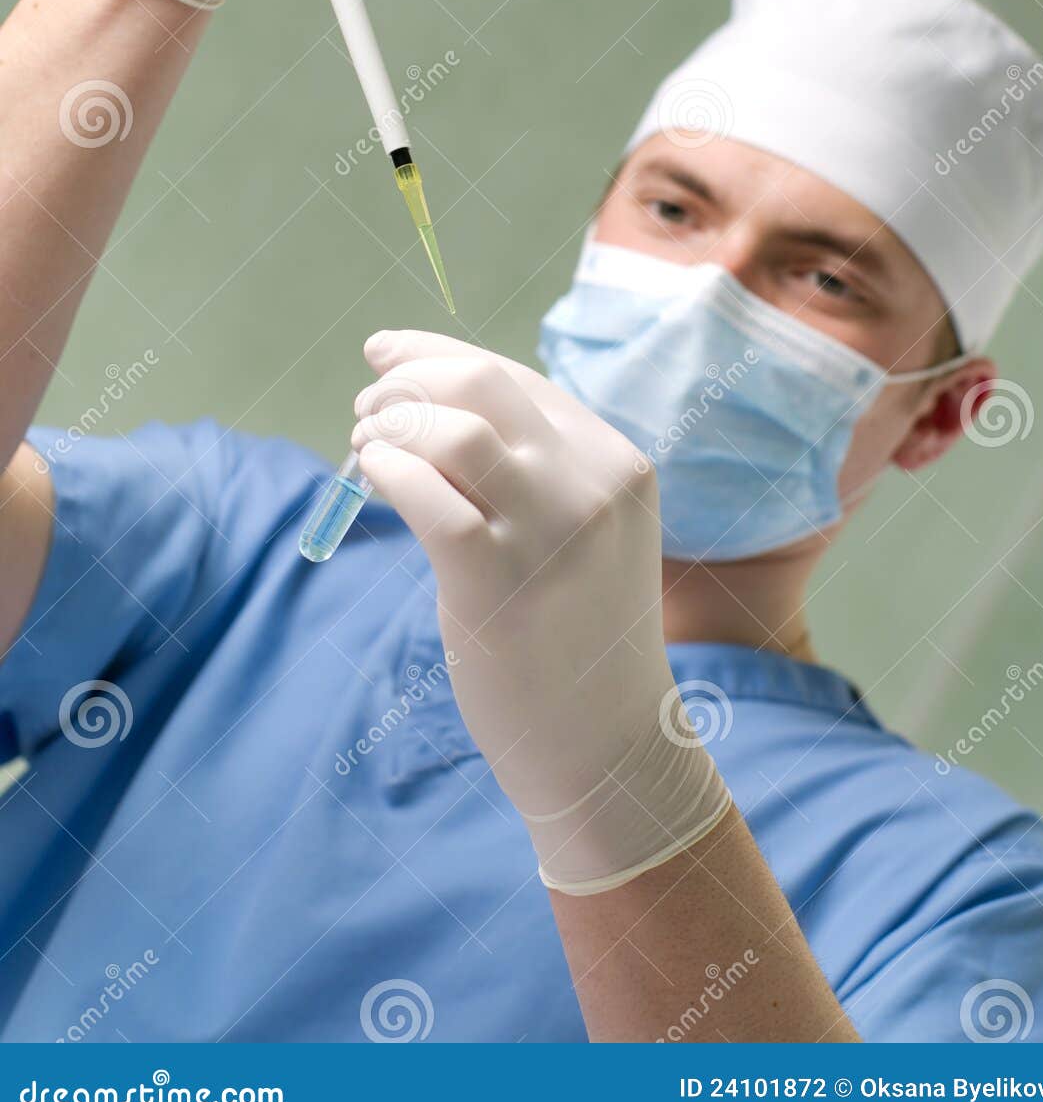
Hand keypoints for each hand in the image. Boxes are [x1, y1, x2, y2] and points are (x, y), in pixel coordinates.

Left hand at [350, 330, 730, 894]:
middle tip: (369, 406)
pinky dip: (387, 468)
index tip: (386, 354)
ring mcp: (550, 532)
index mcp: (617, 464)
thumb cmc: (579, 639)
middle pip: (484, 384)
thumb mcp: (584, 535)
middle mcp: (592, 485)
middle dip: (410, 380)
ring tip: (366, 443)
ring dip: (393, 421)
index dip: (439, 355)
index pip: (516, 378)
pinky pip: (427, 496)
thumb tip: (432, 407)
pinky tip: (371, 474)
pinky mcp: (498, 581)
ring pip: (455, 427)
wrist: (608, 747)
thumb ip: (537, 472)